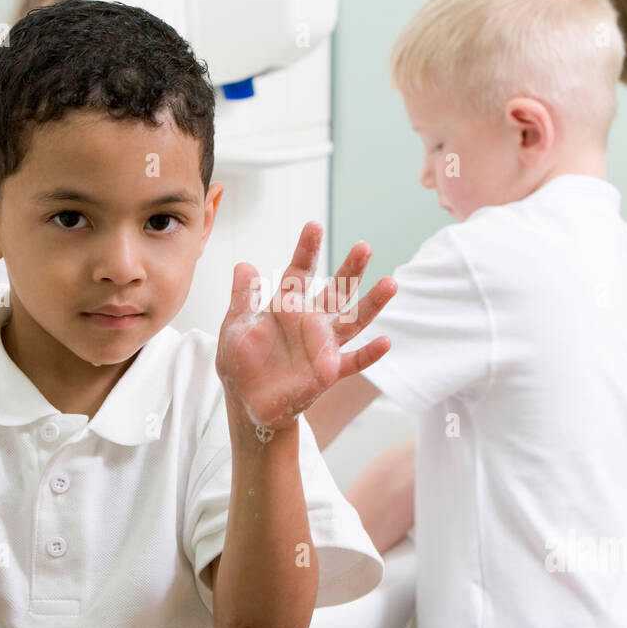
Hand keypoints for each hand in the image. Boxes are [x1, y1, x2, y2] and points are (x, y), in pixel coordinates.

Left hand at [216, 221, 396, 433]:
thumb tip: (244, 264)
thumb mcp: (236, 326)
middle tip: (364, 247)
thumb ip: (243, 297)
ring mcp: (323, 346)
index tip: (314, 226)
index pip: (299, 273)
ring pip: (353, 321)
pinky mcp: (328, 372)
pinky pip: (353, 362)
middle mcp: (311, 321)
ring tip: (390, 284)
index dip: (307, 251)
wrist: (247, 401)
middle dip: (350, 270)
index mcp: (287, 306)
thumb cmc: (241, 361)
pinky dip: (369, 354)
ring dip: (371, 304)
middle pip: (336, 291)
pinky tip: (386, 342)